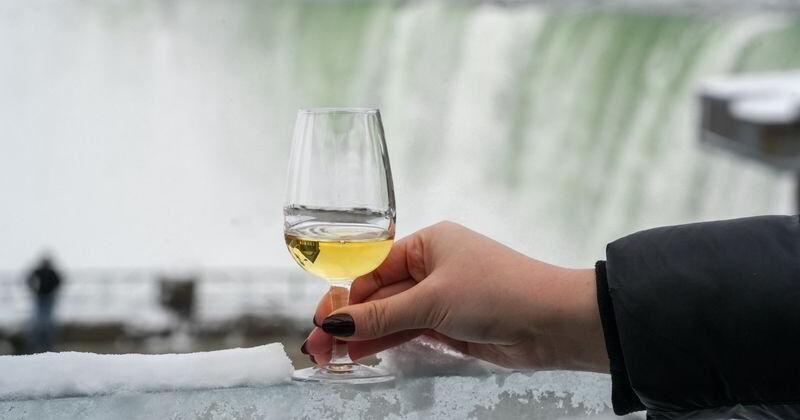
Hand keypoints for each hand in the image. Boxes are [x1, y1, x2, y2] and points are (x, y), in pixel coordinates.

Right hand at [302, 221, 607, 371]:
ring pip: (391, 315)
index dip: (345, 297)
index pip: (372, 268)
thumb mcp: (433, 301)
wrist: (553, 322)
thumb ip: (382, 315)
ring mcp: (440, 296)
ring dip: (363, 335)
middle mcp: (432, 266)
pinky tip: (361, 353)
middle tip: (318, 347)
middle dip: (348, 320)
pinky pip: (409, 330)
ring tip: (330, 358)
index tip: (321, 322)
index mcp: (428, 244)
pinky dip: (386, 341)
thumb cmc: (499, 292)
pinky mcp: (449, 322)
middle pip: (378, 294)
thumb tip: (334, 324)